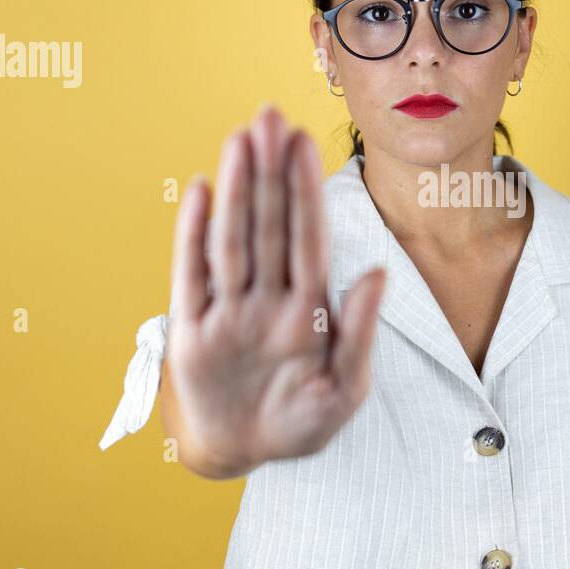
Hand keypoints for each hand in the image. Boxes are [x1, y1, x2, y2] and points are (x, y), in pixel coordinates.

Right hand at [161, 105, 385, 478]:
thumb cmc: (301, 421)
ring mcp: (229, 310)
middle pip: (269, 224)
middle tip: (270, 114)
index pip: (309, 238)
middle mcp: (268, 299)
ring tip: (241, 138)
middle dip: (271, 171)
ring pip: (233, 239)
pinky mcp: (192, 329)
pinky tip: (202, 190)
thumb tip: (377, 273)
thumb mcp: (344, 390)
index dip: (306, 190)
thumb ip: (359, 332)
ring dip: (238, 189)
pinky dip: (193, 233)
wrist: (245, 453)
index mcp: (309, 310)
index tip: (306, 143)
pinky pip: (192, 274)